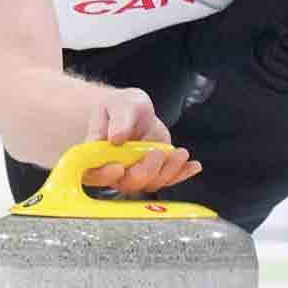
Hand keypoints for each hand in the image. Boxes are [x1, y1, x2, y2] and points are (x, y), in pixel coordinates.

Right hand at [81, 87, 201, 194]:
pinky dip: (182, 173)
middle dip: (145, 171)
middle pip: (127, 183)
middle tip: (156, 152)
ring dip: (168, 171)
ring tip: (180, 153)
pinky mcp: (153, 171)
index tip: (119, 166)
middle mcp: (114, 169)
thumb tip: (116, 137)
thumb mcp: (117, 105)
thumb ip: (118, 120)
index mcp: (96, 156)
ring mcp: (135, 173)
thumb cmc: (119, 107)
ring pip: (150, 183)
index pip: (94, 174)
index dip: (105, 175)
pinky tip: (193, 166)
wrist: (133, 110)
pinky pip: (167, 178)